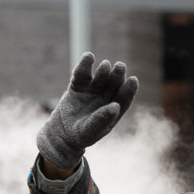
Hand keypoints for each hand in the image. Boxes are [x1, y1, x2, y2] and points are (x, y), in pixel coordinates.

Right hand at [37, 52, 138, 170]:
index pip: (124, 98)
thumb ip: (102, 119)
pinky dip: (84, 66)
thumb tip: (116, 106)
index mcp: (113, 111)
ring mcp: (91, 92)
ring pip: (100, 79)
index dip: (129, 90)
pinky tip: (88, 56)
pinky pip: (82, 75)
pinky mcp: (78, 88)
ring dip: (103, 71)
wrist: (60, 135)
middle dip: (117, 76)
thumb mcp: (91, 130)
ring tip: (106, 65)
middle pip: (113, 85)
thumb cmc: (80, 136)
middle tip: (120, 66)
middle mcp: (104, 100)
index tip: (133, 80)